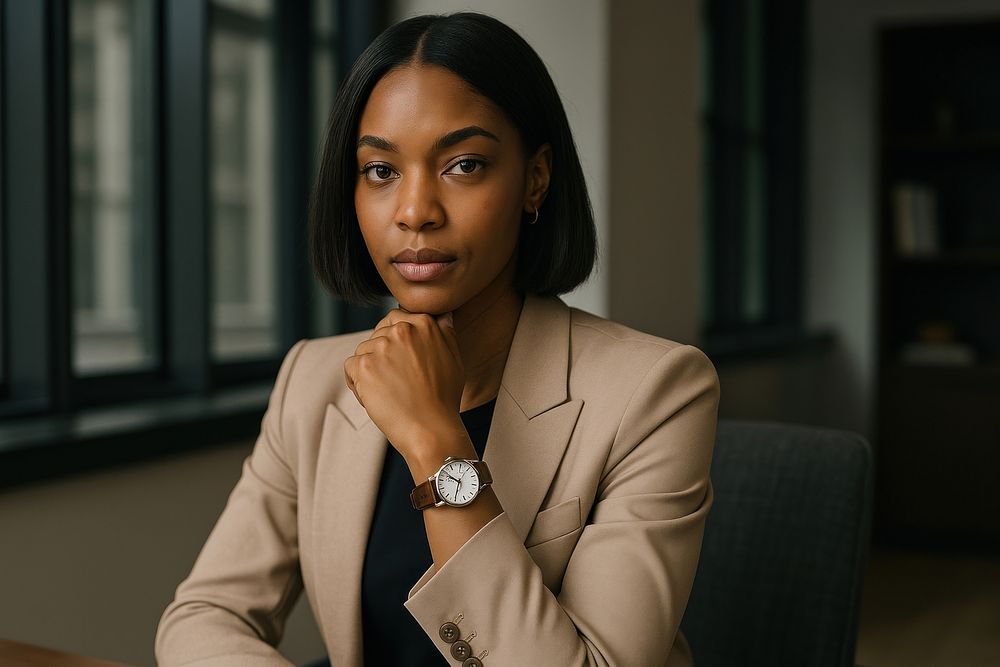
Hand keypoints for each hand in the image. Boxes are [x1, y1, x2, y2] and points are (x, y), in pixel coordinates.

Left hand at [344, 309, 465, 461]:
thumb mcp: (454, 358)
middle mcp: (402, 330)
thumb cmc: (444, 398)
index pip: (395, 318)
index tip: (401, 361)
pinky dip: (357, 382)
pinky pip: (350, 367)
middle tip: (397, 381)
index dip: (394, 340)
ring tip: (388, 391)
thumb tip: (441, 316)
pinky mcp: (364, 366)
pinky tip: (374, 396)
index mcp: (424, 323)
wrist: (431, 429)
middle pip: (377, 334)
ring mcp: (381, 347)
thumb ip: (444, 332)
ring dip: (370, 369)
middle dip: (382, 355)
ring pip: (363, 350)